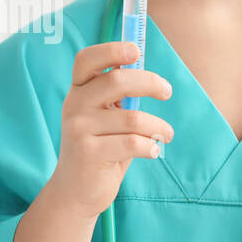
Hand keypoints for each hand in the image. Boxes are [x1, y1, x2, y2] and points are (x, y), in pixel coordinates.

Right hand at [50, 41, 174, 221]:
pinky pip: (132, 143)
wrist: (75, 191)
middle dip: (150, 83)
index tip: (136, 51)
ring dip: (158, 127)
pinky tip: (153, 151)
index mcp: (78, 91)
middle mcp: (74, 106)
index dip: (111, 50)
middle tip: (167, 92)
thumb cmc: (100, 148)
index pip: (87, 60)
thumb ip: (119, 97)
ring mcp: (79, 130)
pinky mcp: (89, 154)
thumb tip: (151, 76)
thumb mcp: (104, 117)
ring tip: (166, 134)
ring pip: (133, 118)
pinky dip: (151, 146)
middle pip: (117, 82)